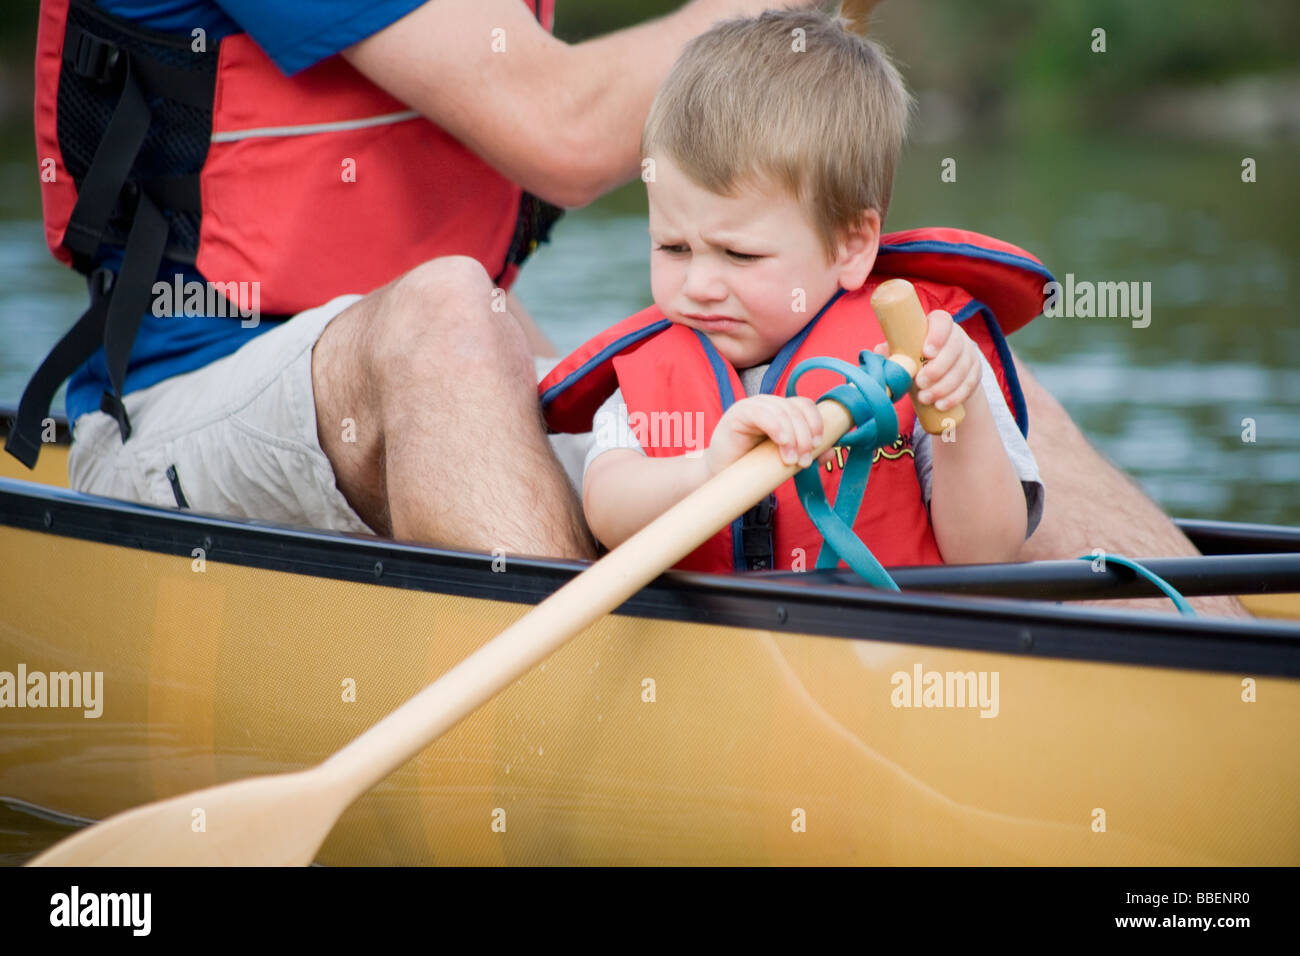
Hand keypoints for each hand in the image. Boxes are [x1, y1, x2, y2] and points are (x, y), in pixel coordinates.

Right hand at [704, 394, 831, 476]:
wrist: (720, 476)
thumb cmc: (752, 467)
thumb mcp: (785, 460)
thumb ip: (806, 453)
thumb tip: (830, 451)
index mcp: (782, 411)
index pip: (805, 406)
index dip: (816, 423)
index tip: (818, 446)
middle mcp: (769, 404)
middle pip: (797, 408)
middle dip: (805, 435)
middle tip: (803, 461)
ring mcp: (753, 405)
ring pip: (782, 410)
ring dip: (793, 436)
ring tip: (790, 461)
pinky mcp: (738, 413)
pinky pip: (762, 413)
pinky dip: (776, 427)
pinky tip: (782, 443)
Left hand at [872, 309, 980, 411]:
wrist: (937, 375)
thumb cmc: (914, 357)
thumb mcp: (903, 351)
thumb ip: (891, 350)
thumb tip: (878, 352)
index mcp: (939, 324)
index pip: (943, 322)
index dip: (937, 336)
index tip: (925, 353)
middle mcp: (957, 336)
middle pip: (955, 348)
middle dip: (938, 368)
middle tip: (920, 383)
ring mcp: (969, 354)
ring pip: (963, 369)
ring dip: (944, 387)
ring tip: (925, 398)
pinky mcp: (975, 372)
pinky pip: (970, 385)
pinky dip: (956, 397)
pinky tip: (942, 405)